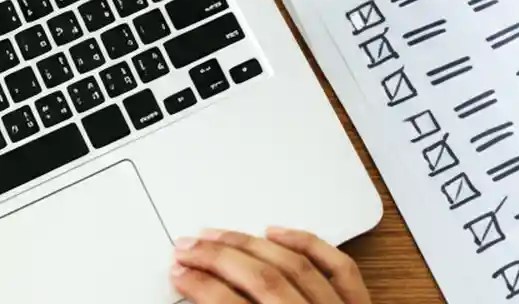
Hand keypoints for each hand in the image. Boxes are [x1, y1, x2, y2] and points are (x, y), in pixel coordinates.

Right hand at [171, 227, 370, 303]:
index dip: (201, 286)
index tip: (179, 273)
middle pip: (262, 279)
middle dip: (217, 257)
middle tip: (188, 248)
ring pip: (294, 265)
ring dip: (250, 243)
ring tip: (218, 236)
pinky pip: (338, 267)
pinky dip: (306, 243)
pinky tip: (277, 232)